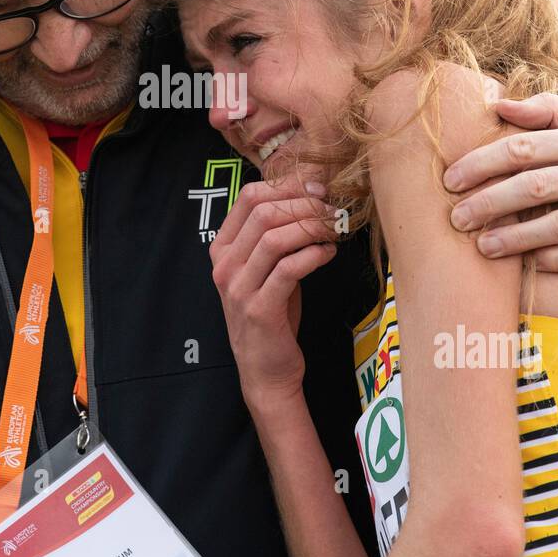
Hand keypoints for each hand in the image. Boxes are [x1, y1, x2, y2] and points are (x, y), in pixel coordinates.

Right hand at [209, 178, 338, 405]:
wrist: (265, 370)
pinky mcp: (260, 308)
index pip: (248, 197)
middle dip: (304, 203)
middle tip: (332, 206)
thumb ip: (275, 236)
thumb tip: (311, 196)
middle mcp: (225, 265)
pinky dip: (313, 255)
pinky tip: (329, 253)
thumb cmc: (272, 314)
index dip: (286, 186)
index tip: (317, 187)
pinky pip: (288, 269)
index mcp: (223, 248)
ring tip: (334, 228)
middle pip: (263, 212)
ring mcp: (239, 287)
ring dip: (311, 226)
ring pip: (274, 237)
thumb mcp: (265, 269)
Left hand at [442, 93, 557, 271]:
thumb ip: (546, 109)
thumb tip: (496, 103)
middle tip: (456, 217)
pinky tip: (531, 263)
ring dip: (517, 237)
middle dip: (491, 202)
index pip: (525, 147)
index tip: (451, 178)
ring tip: (482, 246)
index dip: (484, 163)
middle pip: (536, 186)